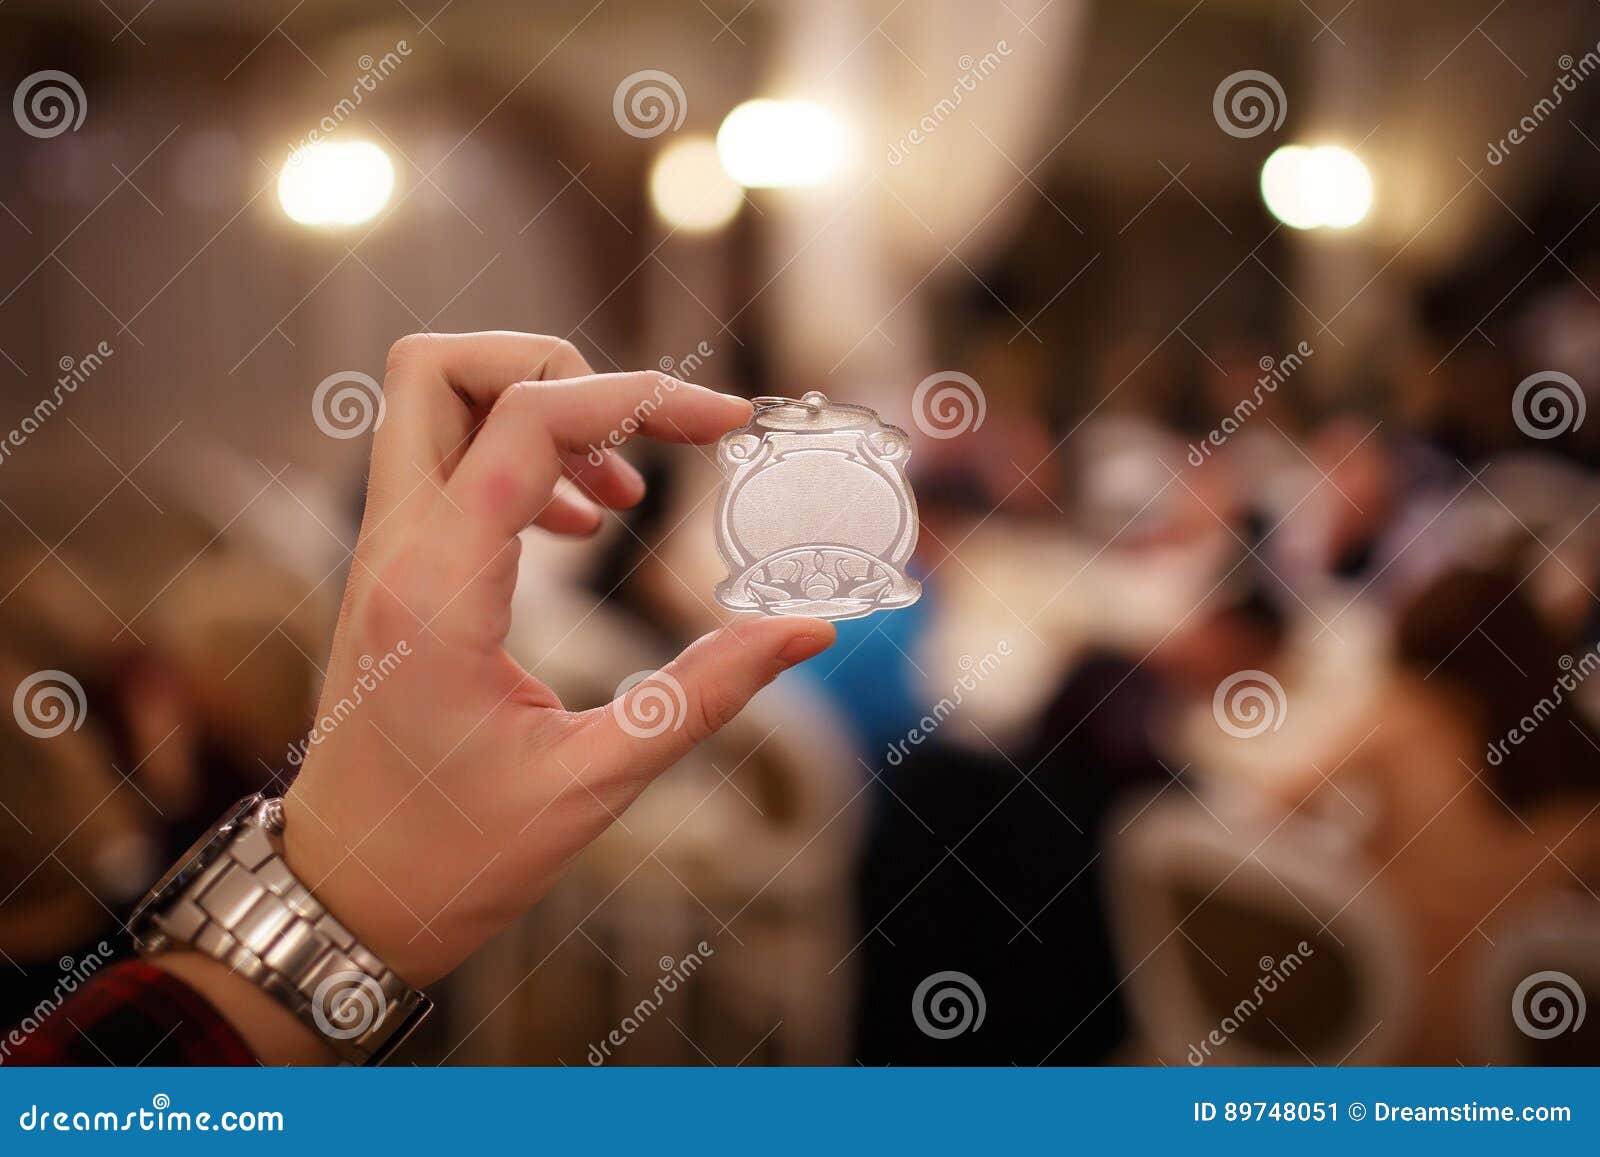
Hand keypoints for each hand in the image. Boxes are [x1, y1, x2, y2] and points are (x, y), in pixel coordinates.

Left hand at [277, 332, 834, 986]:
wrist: (342, 897)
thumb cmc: (453, 856)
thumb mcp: (593, 781)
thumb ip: (704, 695)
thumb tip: (809, 631)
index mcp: (438, 591)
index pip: (529, 421)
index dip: (643, 398)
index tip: (730, 425)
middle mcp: (394, 551)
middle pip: (438, 367)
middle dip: (554, 367)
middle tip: (639, 441)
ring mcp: (380, 556)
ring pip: (430, 402)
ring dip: (535, 413)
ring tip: (618, 500)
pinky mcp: (390, 573)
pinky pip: (441, 462)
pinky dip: (516, 460)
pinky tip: (577, 527)